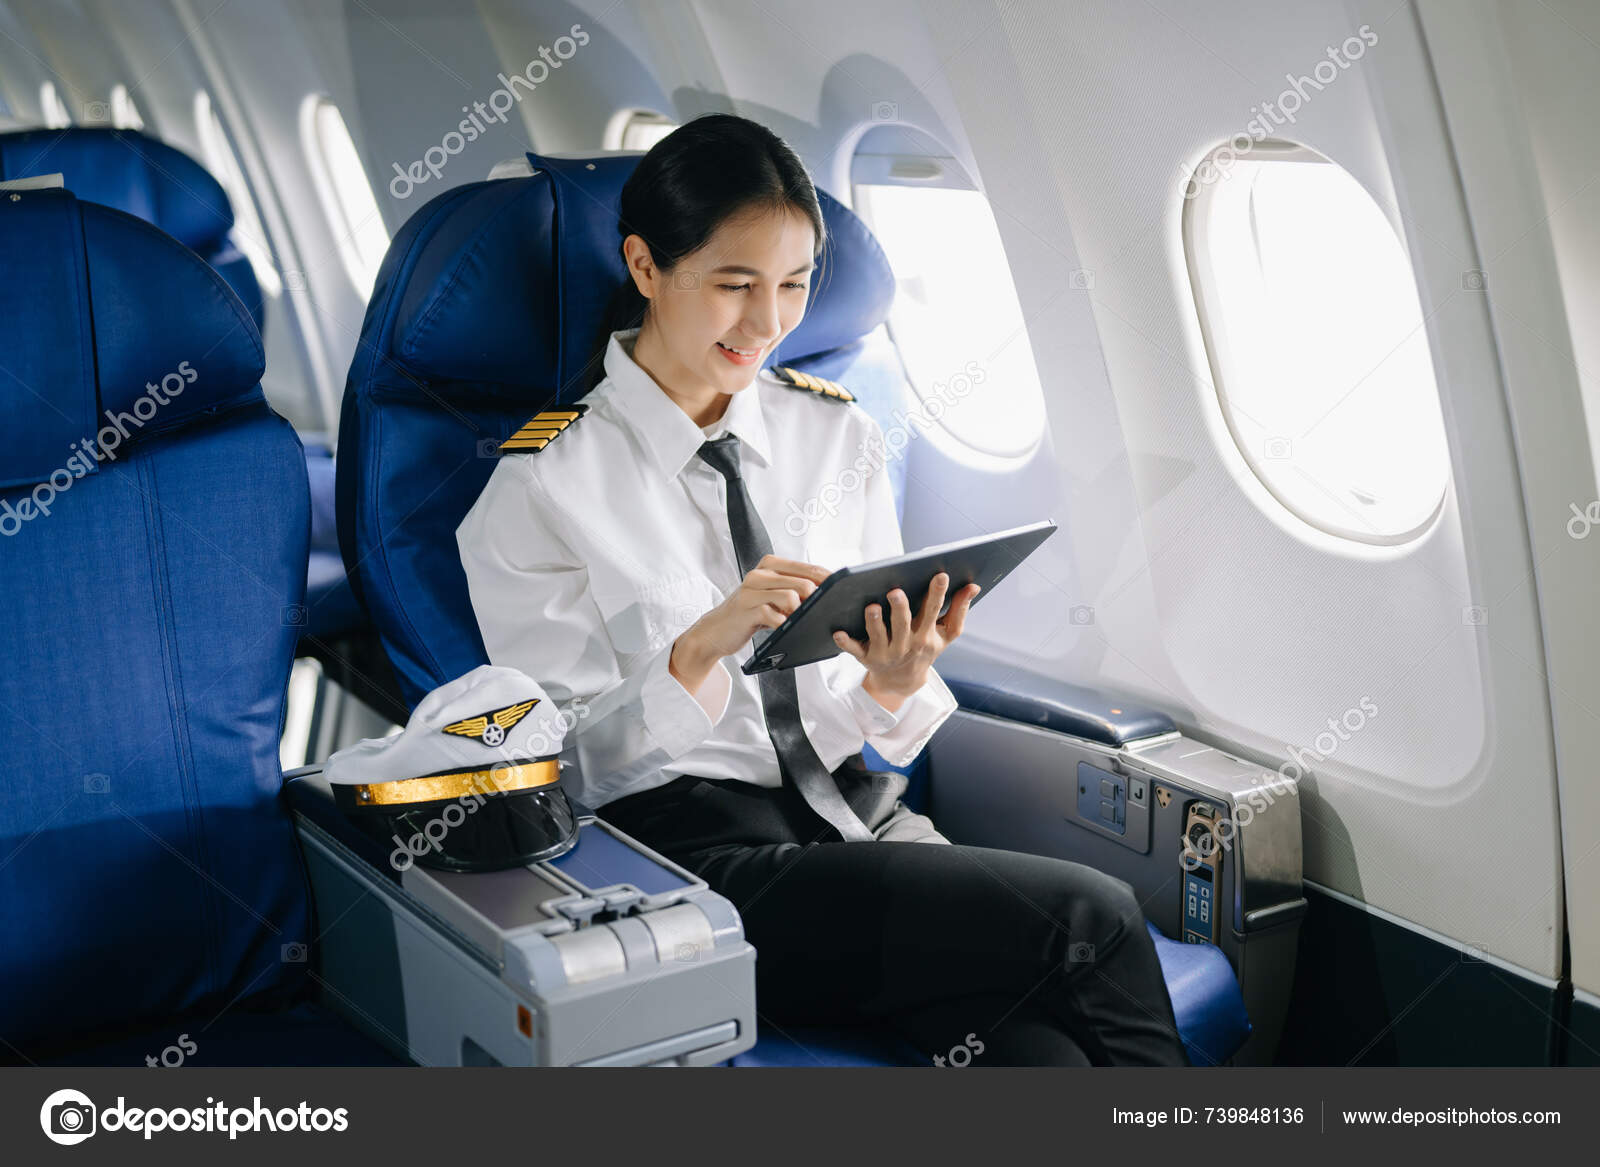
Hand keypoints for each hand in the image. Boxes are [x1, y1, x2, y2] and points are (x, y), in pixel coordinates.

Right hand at [670, 555, 830, 688]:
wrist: (717, 629)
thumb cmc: (749, 613)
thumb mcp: (771, 595)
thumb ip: (794, 587)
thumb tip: (827, 591)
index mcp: (770, 564)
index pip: (809, 568)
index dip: (828, 581)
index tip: (839, 593)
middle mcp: (760, 573)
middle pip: (805, 581)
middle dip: (816, 600)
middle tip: (819, 613)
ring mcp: (752, 589)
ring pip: (793, 596)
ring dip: (800, 613)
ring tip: (797, 622)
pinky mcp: (747, 608)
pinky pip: (776, 615)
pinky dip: (784, 624)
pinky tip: (781, 628)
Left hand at [833, 572, 979, 706]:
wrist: (903, 681)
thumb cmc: (925, 649)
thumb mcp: (945, 634)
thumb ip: (959, 610)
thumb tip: (974, 586)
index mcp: (926, 635)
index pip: (933, 611)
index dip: (938, 594)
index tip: (940, 575)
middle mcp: (906, 644)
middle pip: (903, 624)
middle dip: (900, 608)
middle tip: (895, 591)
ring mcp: (885, 652)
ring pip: (878, 635)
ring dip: (874, 622)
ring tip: (871, 607)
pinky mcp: (865, 657)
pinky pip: (853, 650)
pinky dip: (845, 642)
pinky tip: (837, 632)